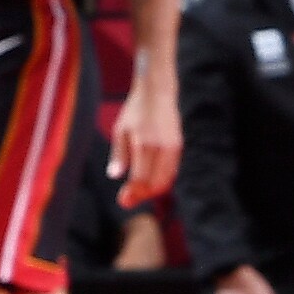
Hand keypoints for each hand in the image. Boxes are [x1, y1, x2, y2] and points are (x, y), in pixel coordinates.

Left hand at [108, 56, 179, 210]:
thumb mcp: (121, 130)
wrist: (157, 92)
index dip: (132, 194)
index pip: (140, 179)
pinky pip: (171, 171)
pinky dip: (160, 180)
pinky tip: (149, 179)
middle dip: (142, 195)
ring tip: (137, 190)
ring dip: (151, 189)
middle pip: (155, 184)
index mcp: (143, 144)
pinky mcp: (178, 146)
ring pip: (165, 180)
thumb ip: (119, 154)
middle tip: (128, 198)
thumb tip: (114, 175)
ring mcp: (172, 147)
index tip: (123, 201)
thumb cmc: (135, 111)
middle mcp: (160, 148)